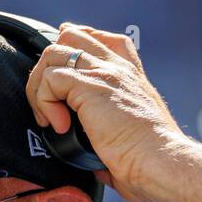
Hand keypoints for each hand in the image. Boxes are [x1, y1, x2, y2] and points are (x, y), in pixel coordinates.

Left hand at [24, 22, 185, 201]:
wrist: (160, 162)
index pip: (99, 40)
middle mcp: (117, 68)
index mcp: (130, 76)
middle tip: (49, 104)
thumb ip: (110, 145)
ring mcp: (104, 73)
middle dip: (49, 67)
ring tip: (50, 120)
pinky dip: (45, 103)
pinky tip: (59, 126)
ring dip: (40, 87)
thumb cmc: (150, 164)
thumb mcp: (131, 145)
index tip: (62, 82)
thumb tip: (98, 165)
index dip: (73, 51)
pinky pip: (51, 78)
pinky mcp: (90, 85)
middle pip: (70, 37)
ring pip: (53, 54)